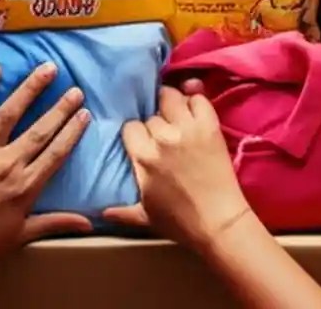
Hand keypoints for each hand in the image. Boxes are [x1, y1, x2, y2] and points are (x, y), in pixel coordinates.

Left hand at [0, 62, 91, 275]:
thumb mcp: (21, 236)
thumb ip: (56, 223)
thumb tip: (90, 224)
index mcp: (26, 187)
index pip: (57, 152)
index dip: (72, 132)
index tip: (84, 114)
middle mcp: (8, 164)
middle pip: (40, 130)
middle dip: (60, 108)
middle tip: (75, 89)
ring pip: (11, 113)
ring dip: (30, 89)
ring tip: (47, 69)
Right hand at [104, 86, 252, 253]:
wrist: (219, 224)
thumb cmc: (180, 222)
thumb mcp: (145, 217)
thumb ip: (122, 212)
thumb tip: (101, 213)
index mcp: (143, 157)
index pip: (130, 126)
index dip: (136, 132)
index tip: (143, 139)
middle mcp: (162, 138)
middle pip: (151, 112)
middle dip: (155, 119)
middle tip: (163, 130)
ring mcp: (188, 129)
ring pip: (171, 97)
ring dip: (172, 103)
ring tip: (176, 113)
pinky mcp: (210, 127)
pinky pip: (199, 99)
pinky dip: (196, 101)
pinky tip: (194, 112)